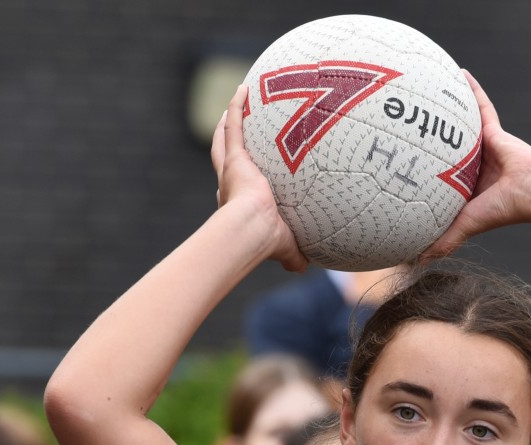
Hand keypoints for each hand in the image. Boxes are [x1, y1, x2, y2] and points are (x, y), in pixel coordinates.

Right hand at [210, 85, 307, 271]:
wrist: (251, 230)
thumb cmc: (265, 242)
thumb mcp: (284, 249)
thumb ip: (293, 256)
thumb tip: (303, 269)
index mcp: (240, 202)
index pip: (238, 187)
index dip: (240, 181)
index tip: (248, 175)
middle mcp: (232, 183)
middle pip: (227, 156)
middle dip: (230, 142)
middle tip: (234, 128)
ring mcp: (232, 168)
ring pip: (227, 137)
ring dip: (230, 119)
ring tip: (238, 101)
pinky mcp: (235, 158)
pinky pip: (235, 126)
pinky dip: (237, 107)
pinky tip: (242, 90)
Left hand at [422, 71, 530, 259]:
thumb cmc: (504, 210)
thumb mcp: (467, 224)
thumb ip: (444, 241)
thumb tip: (415, 262)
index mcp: (466, 183)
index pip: (440, 174)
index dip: (423, 167)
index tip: (401, 160)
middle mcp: (472, 162)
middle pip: (445, 146)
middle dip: (429, 135)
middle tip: (404, 122)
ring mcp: (483, 144)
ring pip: (459, 123)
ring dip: (447, 109)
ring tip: (426, 92)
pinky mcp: (493, 129)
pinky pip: (480, 104)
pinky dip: (471, 89)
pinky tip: (458, 73)